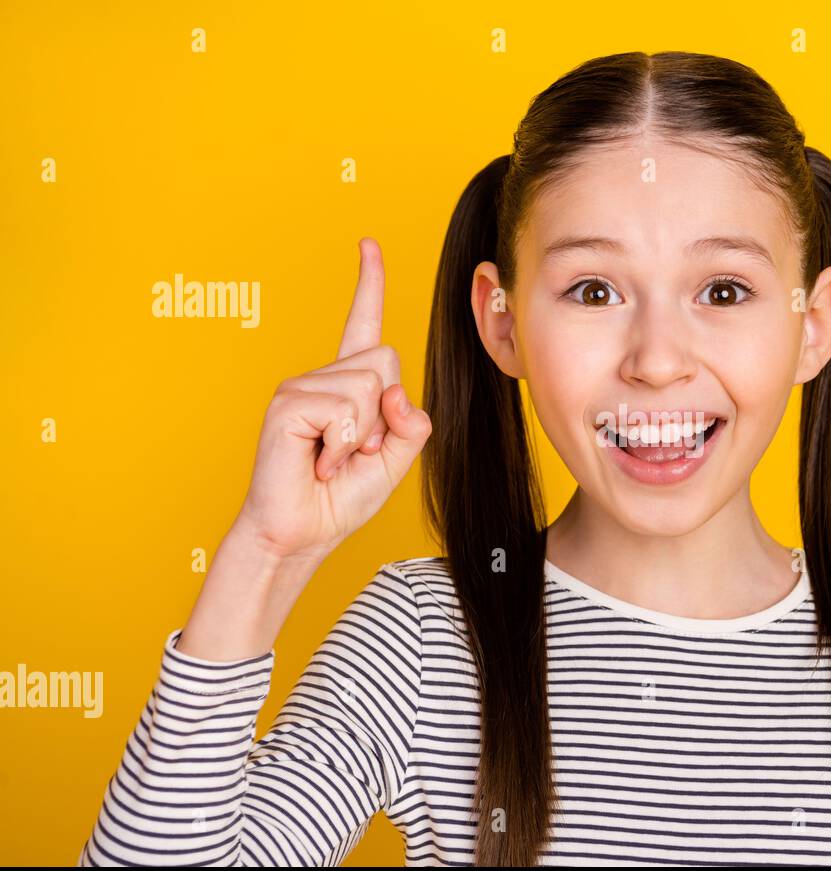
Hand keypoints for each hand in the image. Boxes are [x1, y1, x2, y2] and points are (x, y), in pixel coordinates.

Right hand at [232, 237, 431, 561]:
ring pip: (368, 386)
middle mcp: (322, 378)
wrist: (300, 533)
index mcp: (348, 386)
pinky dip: (343, 446)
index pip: (362, 325)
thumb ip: (411, 425)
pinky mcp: (287, 404)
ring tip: (333, 460)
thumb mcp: (394, 460)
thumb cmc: (340, 498)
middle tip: (355, 451)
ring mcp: (300, 387)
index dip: (369, 284)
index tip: (368, 244)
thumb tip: (396, 393)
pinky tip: (319, 462)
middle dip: (386, 413)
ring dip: (363, 436)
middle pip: (385, 359)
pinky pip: (344, 410)